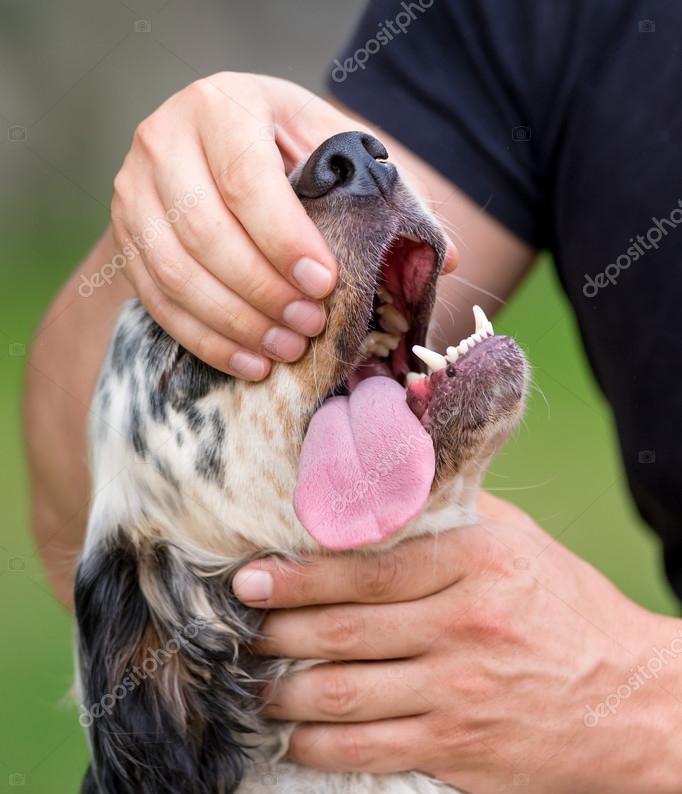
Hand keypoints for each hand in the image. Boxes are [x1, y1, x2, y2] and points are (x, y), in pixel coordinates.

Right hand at [111, 73, 456, 379]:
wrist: (216, 148)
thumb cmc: (290, 151)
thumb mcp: (337, 152)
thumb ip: (388, 196)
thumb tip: (445, 258)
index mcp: (222, 106)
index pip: (245, 179)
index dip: (284, 239)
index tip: (324, 284)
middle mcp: (163, 142)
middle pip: (204, 232)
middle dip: (262, 290)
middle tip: (310, 326)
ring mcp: (133, 194)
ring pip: (174, 273)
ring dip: (235, 322)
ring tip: (286, 349)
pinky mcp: (125, 240)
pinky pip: (158, 301)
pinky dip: (206, 340)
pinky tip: (250, 362)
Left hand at [233, 494, 681, 793]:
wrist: (631, 698)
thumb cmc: (568, 611)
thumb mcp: (520, 544)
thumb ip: (450, 515)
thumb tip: (380, 487)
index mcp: (474, 562)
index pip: (365, 568)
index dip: (297, 577)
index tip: (250, 581)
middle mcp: (463, 625)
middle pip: (343, 631)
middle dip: (277, 634)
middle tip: (241, 633)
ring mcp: (459, 690)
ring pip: (345, 693)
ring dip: (285, 692)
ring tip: (256, 686)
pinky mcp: (458, 747)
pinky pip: (370, 749)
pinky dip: (319, 746)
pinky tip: (293, 739)